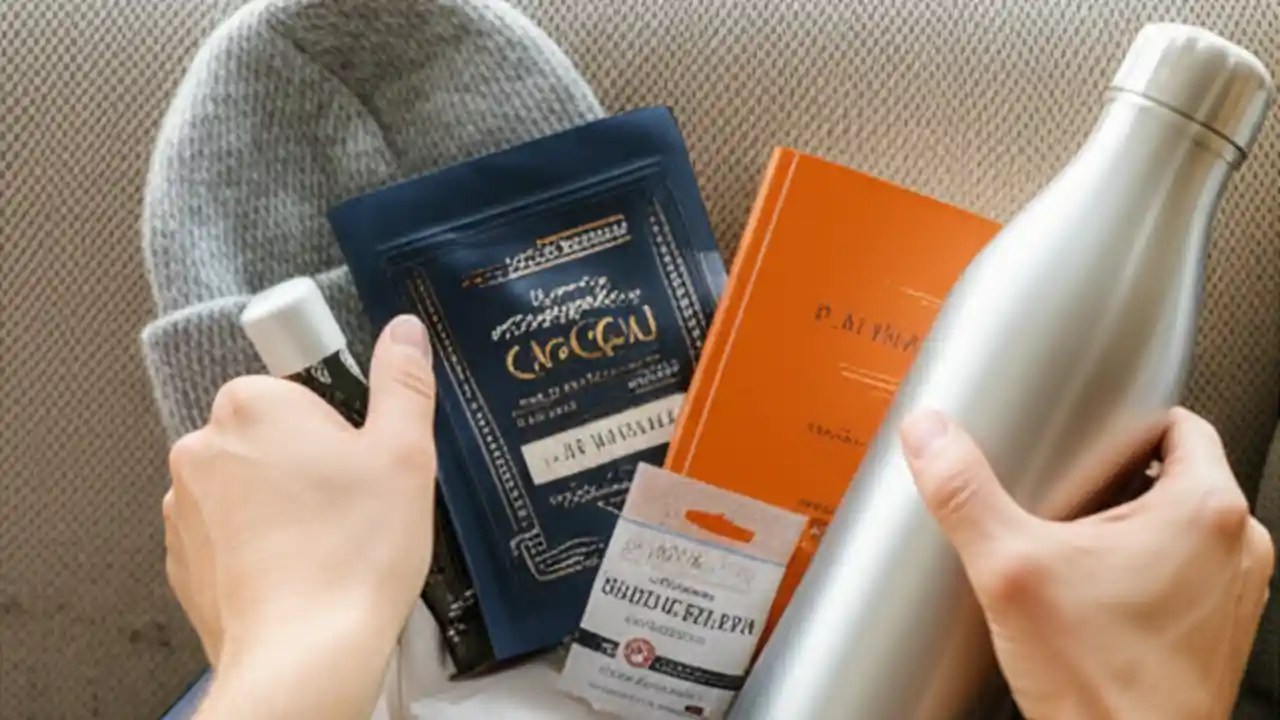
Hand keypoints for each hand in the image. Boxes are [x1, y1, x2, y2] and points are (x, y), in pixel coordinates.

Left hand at [163, 315, 438, 718]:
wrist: (304, 655)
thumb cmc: (356, 548)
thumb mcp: (403, 452)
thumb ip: (402, 382)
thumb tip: (404, 329)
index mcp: (251, 405)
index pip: (301, 389)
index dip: (339, 424)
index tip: (359, 462)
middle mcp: (201, 446)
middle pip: (273, 436)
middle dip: (311, 463)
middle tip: (356, 506)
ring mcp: (183, 509)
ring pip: (250, 486)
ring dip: (283, 505)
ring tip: (329, 547)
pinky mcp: (182, 562)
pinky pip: (230, 536)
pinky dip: (261, 548)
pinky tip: (300, 573)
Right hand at [899, 407, 1273, 719]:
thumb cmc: (1102, 685)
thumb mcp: (1010, 571)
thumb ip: (964, 493)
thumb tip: (931, 435)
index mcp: (1203, 511)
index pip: (1179, 424)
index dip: (1127, 420)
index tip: (1087, 431)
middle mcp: (1235, 546)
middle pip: (1176, 473)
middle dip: (1119, 474)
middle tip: (1065, 491)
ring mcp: (1233, 591)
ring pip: (1181, 525)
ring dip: (1134, 523)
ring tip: (1074, 541)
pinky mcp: (1216, 629)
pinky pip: (1186, 571)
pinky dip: (1146, 568)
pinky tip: (1094, 592)